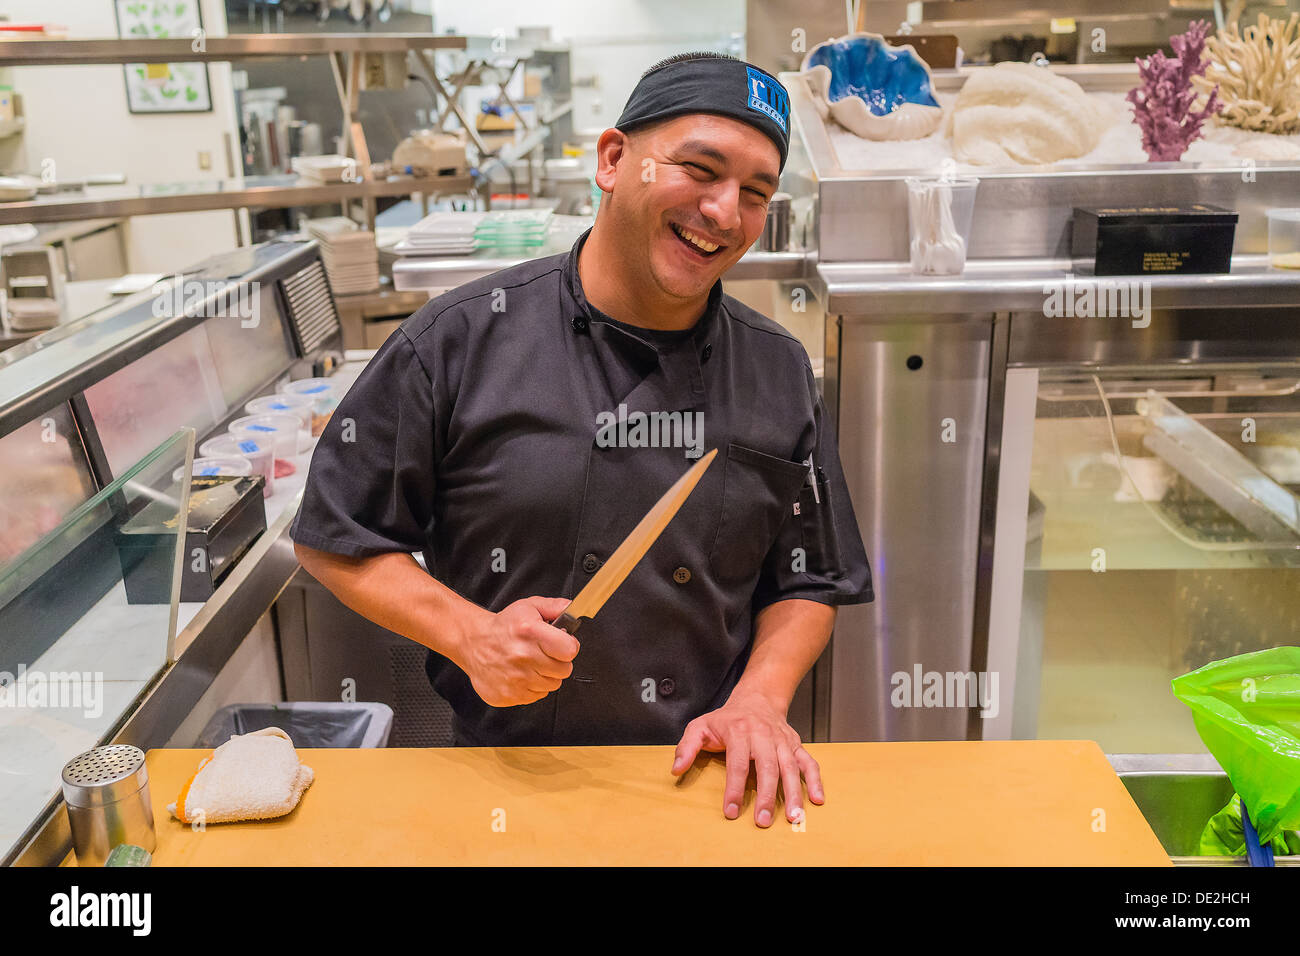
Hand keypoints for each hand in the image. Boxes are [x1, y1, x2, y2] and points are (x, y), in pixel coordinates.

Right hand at [456, 596, 578, 707]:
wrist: (473, 642)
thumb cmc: (503, 626)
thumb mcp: (529, 607)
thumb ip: (555, 607)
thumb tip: (574, 611)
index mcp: (530, 632)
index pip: (570, 650)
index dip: (568, 646)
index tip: (561, 644)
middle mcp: (523, 657)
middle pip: (564, 670)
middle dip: (558, 662)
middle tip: (544, 653)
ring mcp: (515, 679)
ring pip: (552, 685)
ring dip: (545, 675)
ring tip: (531, 663)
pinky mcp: (509, 695)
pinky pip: (537, 696)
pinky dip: (532, 687)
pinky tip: (521, 674)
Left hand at [670, 689, 823, 826]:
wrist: (757, 699)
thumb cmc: (727, 718)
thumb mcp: (700, 726)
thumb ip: (687, 747)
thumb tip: (676, 770)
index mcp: (739, 731)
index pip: (736, 764)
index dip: (734, 789)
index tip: (731, 811)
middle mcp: (764, 736)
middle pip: (767, 767)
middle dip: (767, 796)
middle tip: (763, 821)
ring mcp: (782, 741)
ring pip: (790, 767)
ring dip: (794, 793)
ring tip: (795, 818)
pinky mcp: (795, 746)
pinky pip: (809, 762)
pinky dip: (815, 780)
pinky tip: (817, 799)